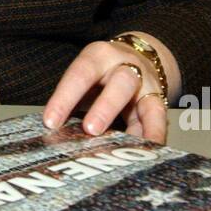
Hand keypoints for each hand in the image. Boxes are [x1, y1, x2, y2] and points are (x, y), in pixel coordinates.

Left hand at [43, 40, 169, 145]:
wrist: (138, 57)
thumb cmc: (102, 73)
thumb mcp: (86, 75)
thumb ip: (75, 99)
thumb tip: (57, 133)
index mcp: (100, 56)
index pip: (81, 74)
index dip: (65, 98)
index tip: (51, 122)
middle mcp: (127, 67)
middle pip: (121, 82)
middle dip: (105, 108)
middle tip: (90, 130)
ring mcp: (147, 85)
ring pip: (149, 104)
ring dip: (138, 130)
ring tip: (128, 149)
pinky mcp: (159, 104)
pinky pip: (159, 123)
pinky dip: (154, 138)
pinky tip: (147, 153)